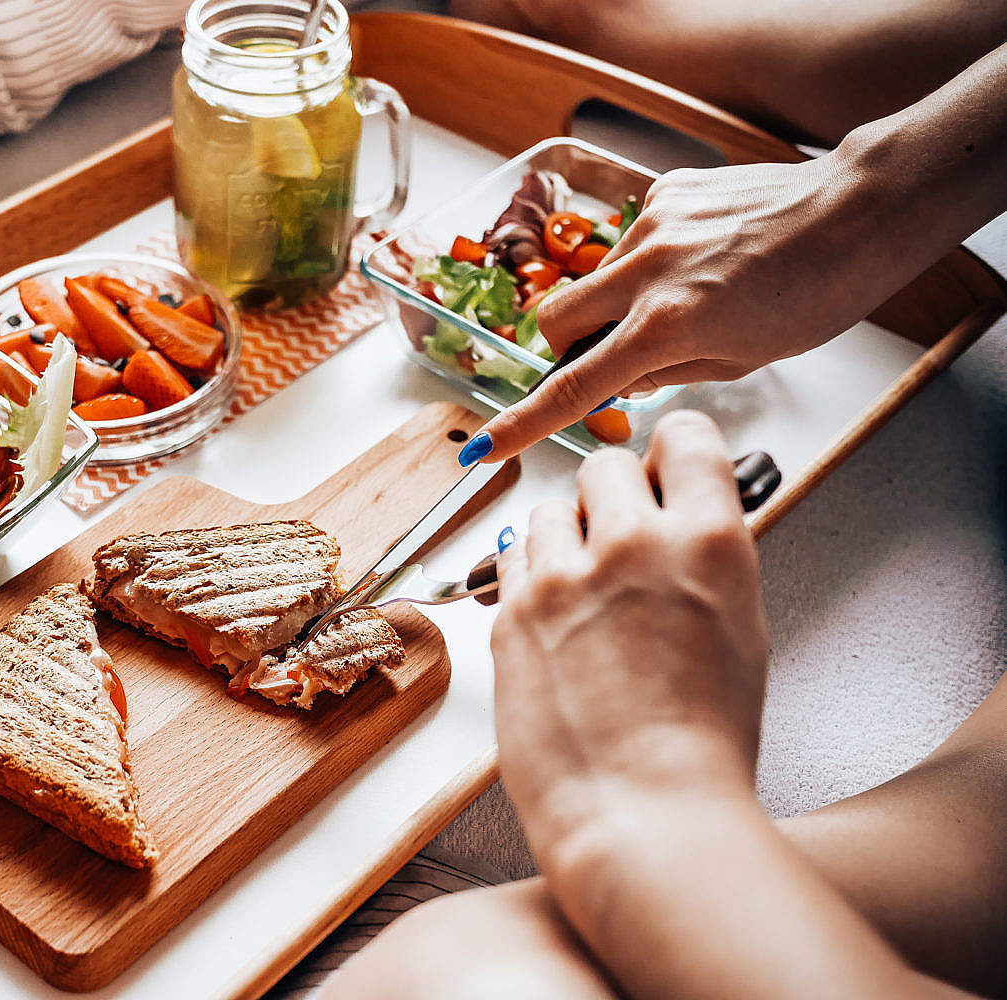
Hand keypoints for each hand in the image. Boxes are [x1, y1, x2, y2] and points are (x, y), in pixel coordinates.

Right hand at [475, 149, 905, 461]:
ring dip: (618, 300)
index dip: (526, 422)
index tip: (487, 445)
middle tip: (608, 354)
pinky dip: (653, 259)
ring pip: (595, 278)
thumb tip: (618, 376)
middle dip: (564, 345)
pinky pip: (633, 239)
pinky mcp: (665, 192)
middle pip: (553, 319)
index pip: (575, 385)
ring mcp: (653, 226)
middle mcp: (647, 271)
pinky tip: (706, 256)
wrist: (858, 211)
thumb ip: (665, 370)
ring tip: (691, 295)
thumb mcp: (740, 359)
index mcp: (668, 325)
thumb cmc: (816, 292)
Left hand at [490, 411, 770, 864]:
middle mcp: (635, 543)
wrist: (642, 814)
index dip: (674, 451)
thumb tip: (679, 525)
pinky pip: (512, 554)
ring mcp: (564, 575)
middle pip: (607, 465)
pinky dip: (529, 571)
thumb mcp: (738, 632)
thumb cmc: (700, 745)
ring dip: (567, 533)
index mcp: (710, 543)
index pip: (687, 436)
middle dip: (613, 494)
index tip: (665, 468)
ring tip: (585, 591)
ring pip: (552, 506)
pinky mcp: (511, 610)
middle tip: (621, 539)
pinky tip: (552, 614)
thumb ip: (704, 561)